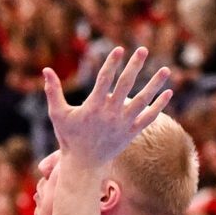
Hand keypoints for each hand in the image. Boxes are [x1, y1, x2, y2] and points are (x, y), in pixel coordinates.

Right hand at [41, 46, 174, 169]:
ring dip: (155, 84)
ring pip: (142, 100)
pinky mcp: (132, 133)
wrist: (84, 165)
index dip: (112, 63)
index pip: (104, 80)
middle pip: (126, 85)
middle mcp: (110, 114)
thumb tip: (46, 69)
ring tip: (166, 70)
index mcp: (93, 107)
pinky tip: (169, 92)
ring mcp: (123, 124)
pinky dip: (159, 106)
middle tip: (143, 50)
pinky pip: (149, 117)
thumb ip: (53, 91)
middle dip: (135, 66)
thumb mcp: (57, 114)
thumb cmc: (69, 138)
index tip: (119, 49)